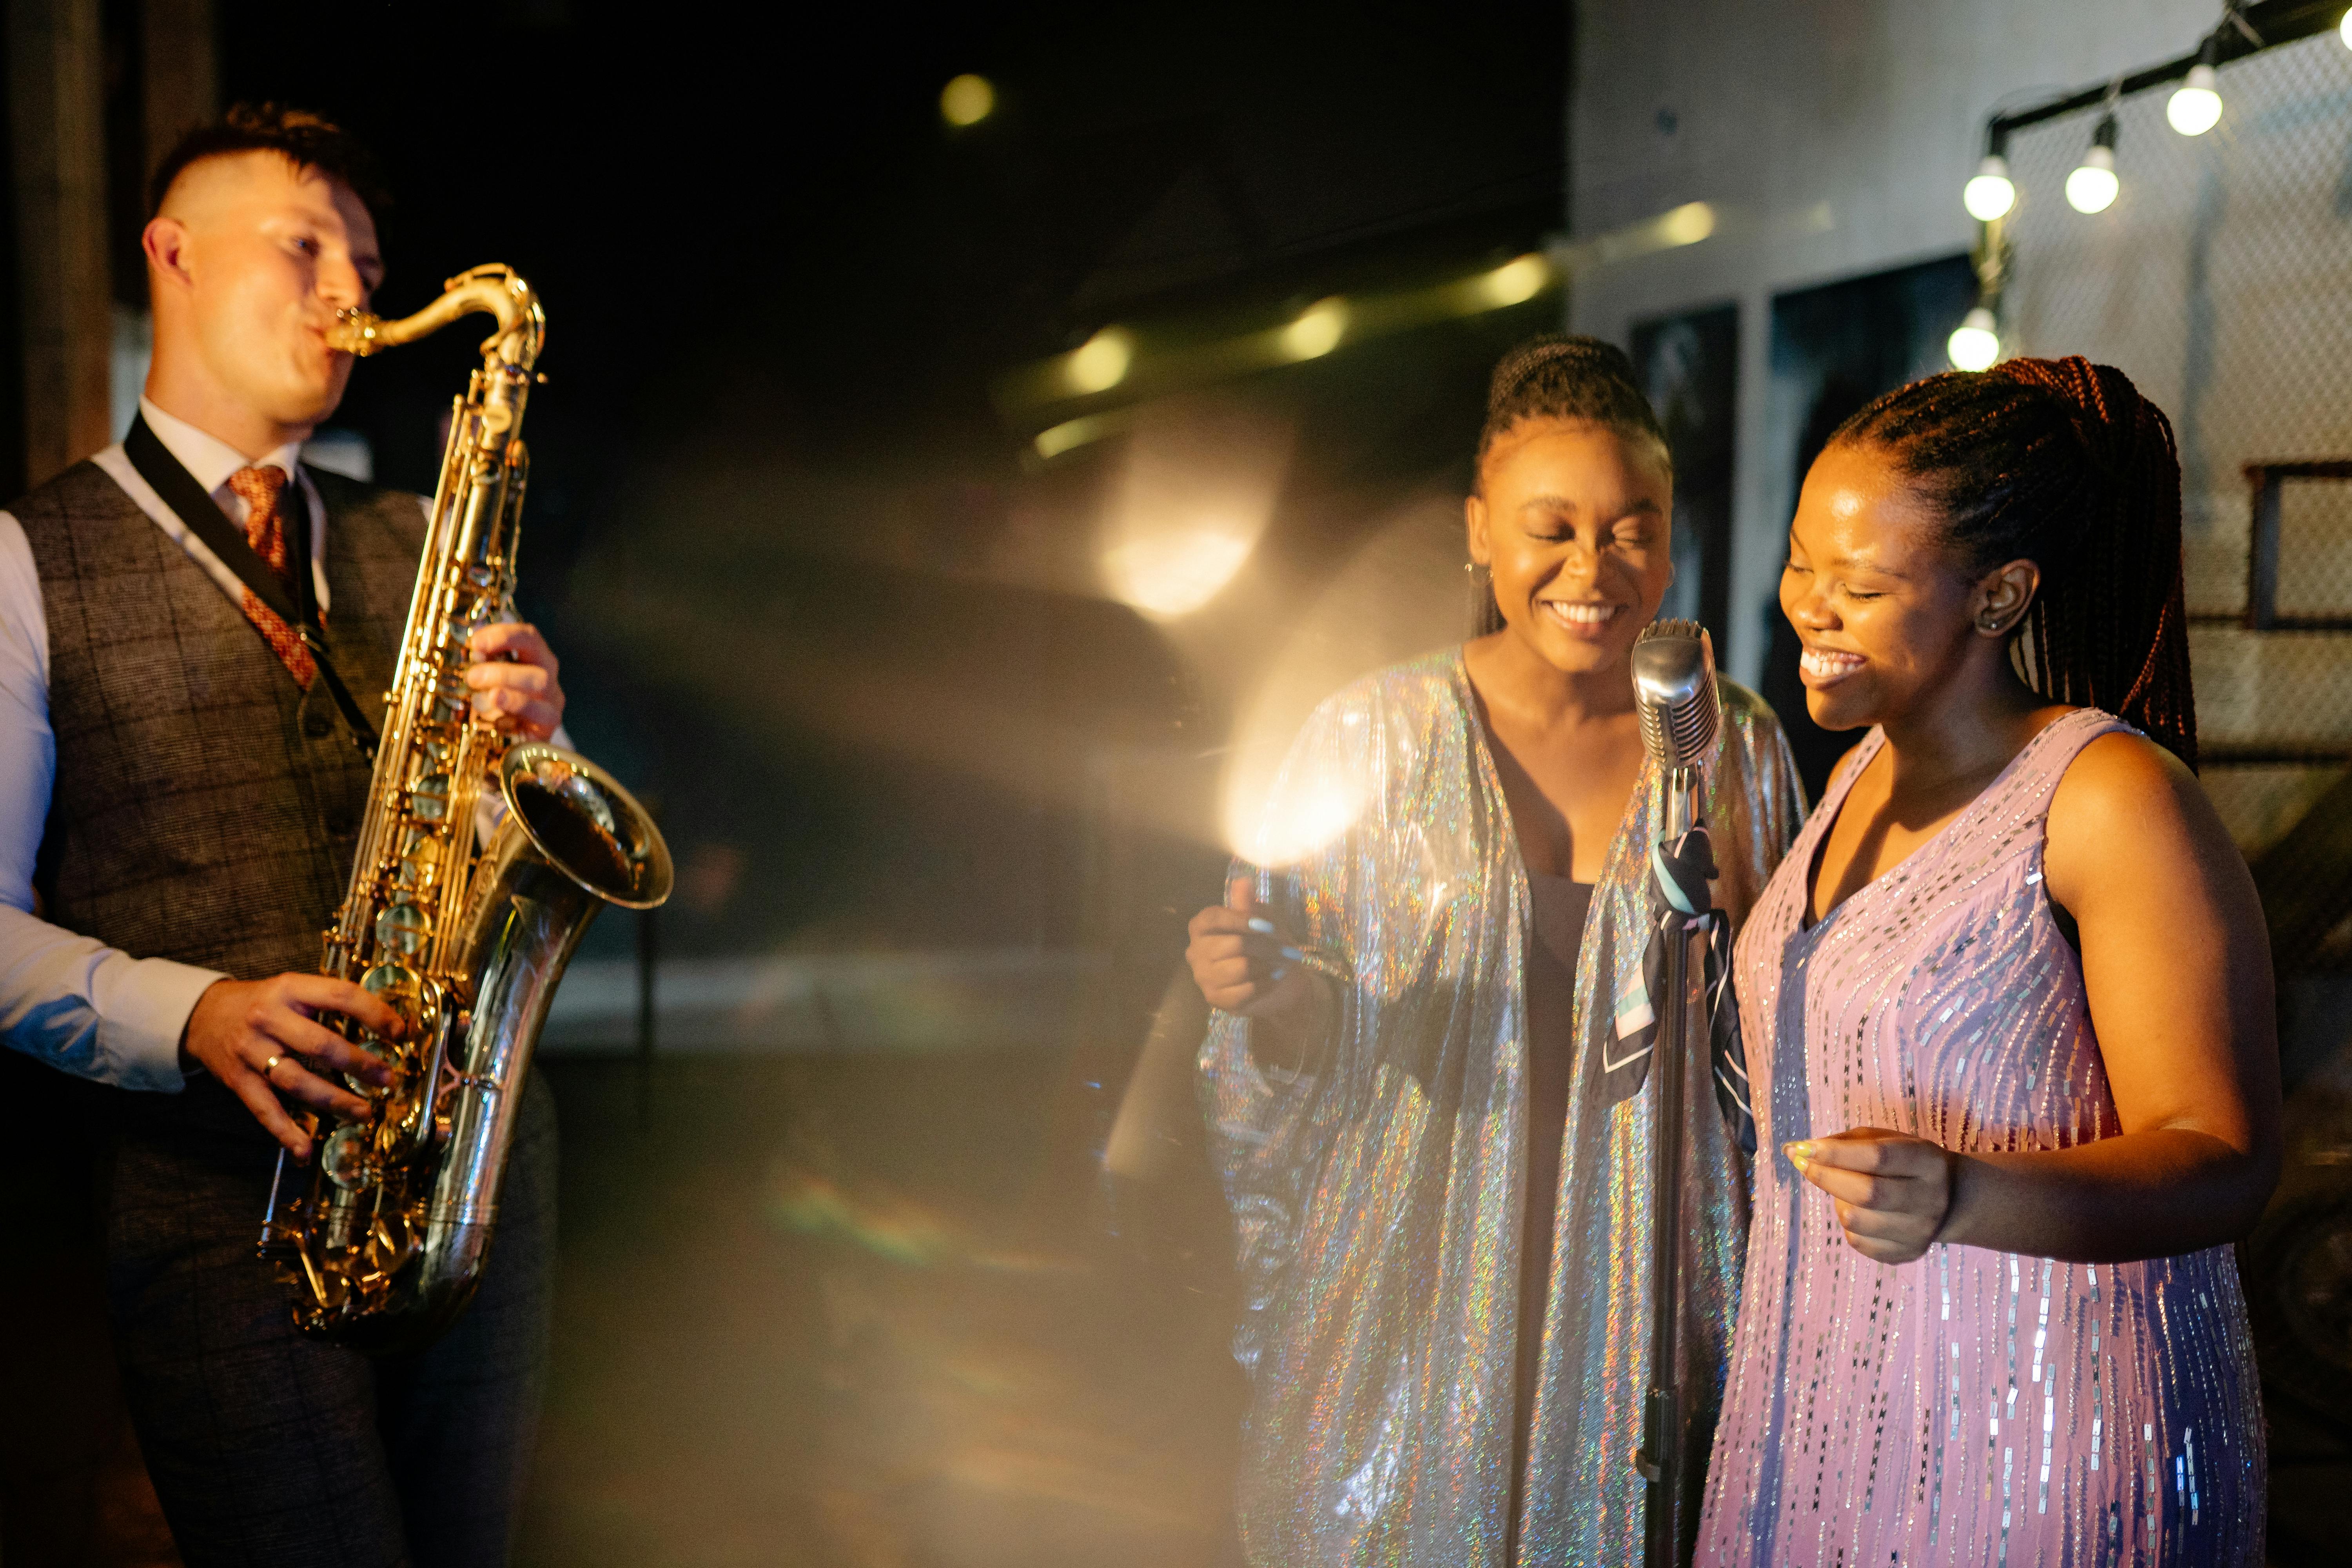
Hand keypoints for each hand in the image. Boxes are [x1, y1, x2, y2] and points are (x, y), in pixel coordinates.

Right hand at [180, 974, 404, 1158]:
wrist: (205, 1015)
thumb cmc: (264, 1003)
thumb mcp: (294, 989)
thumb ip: (330, 1003)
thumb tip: (389, 1025)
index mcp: (291, 988)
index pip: (340, 996)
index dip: (375, 1014)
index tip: (401, 1033)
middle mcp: (269, 1018)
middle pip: (320, 1045)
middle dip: (360, 1064)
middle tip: (388, 1079)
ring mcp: (251, 1051)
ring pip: (296, 1081)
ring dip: (334, 1100)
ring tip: (364, 1112)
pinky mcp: (238, 1080)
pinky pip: (264, 1110)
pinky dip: (286, 1132)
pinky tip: (305, 1149)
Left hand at [465, 621, 565, 739]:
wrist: (506, 744)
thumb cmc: (493, 707)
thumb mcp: (483, 682)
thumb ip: (478, 664)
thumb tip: (466, 647)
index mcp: (533, 658)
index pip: (527, 636)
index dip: (503, 634)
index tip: (475, 643)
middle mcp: (546, 674)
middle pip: (537, 656)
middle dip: (501, 666)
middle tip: (472, 677)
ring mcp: (551, 699)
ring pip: (540, 682)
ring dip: (506, 684)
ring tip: (479, 698)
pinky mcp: (550, 723)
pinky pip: (541, 712)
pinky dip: (516, 706)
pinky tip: (496, 708)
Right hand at [1185, 876, 1317, 1023]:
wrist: (1280, 978)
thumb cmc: (1267, 943)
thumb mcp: (1263, 919)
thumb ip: (1249, 905)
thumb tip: (1243, 881)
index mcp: (1201, 927)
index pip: (1213, 918)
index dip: (1240, 920)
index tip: (1267, 925)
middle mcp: (1195, 952)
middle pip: (1234, 944)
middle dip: (1266, 946)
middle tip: (1287, 950)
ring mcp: (1203, 978)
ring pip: (1242, 968)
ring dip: (1268, 966)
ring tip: (1280, 964)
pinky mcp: (1215, 1000)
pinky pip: (1245, 991)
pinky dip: (1266, 983)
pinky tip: (1274, 979)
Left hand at [1785, 1127, 1956, 1264]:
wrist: (1948, 1199)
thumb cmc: (1901, 1162)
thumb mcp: (1882, 1139)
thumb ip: (1841, 1142)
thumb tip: (1793, 1149)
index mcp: (1926, 1162)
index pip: (1878, 1157)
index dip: (1835, 1153)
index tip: (1803, 1148)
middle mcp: (1930, 1199)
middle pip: (1867, 1193)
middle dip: (1825, 1176)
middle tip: (1803, 1163)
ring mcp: (1920, 1231)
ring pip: (1856, 1220)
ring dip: (1837, 1201)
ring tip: (1842, 1190)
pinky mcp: (1908, 1253)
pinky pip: (1858, 1242)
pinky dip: (1848, 1224)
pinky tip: (1859, 1211)